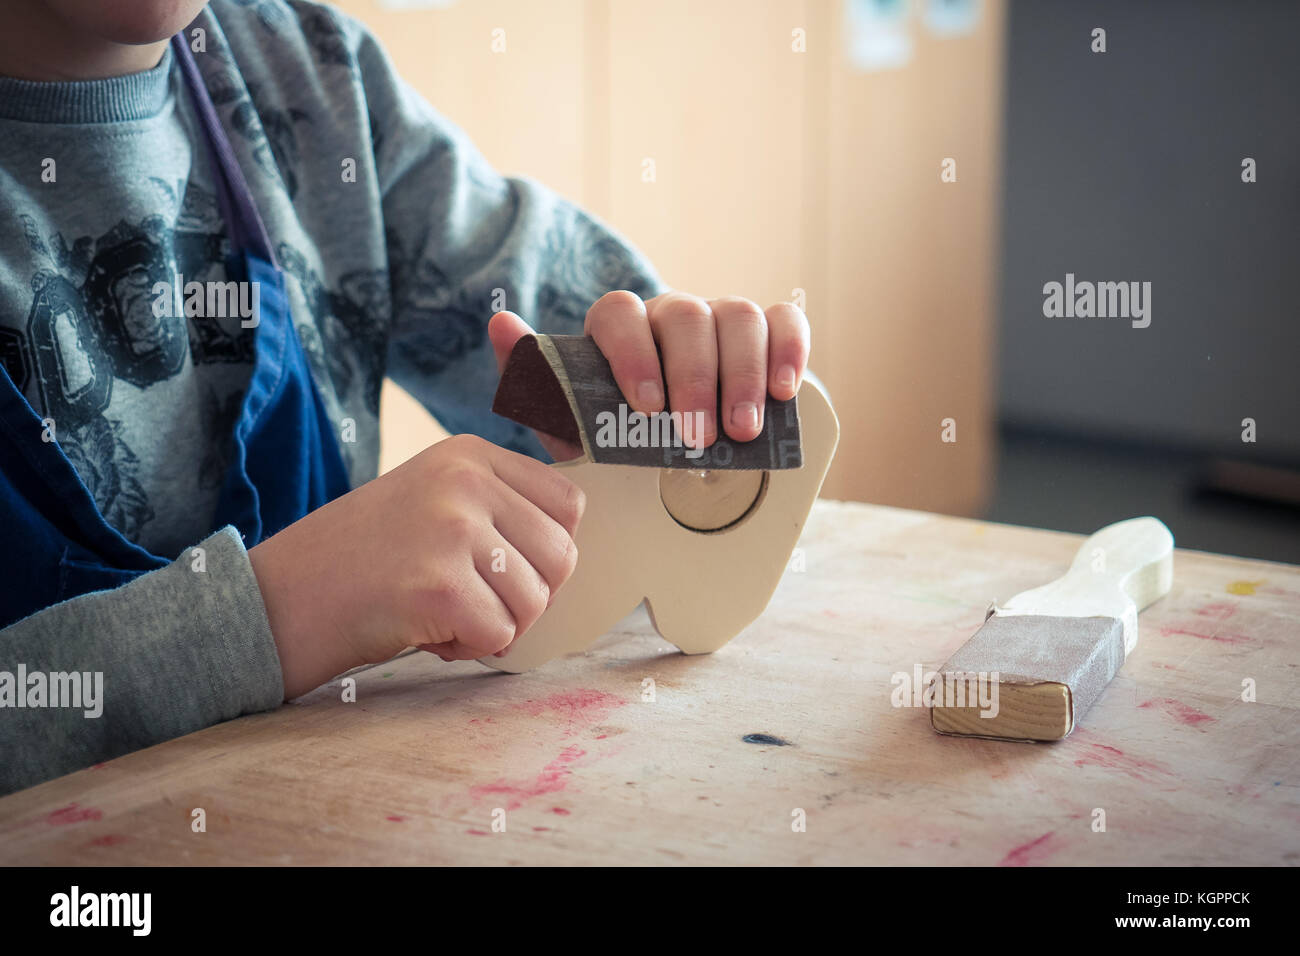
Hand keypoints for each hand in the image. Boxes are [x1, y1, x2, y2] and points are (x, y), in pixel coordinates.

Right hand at [248, 434, 584, 697]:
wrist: (278, 599)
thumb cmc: (363, 562)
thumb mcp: (433, 501)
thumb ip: (498, 509)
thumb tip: (570, 547)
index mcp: (469, 454)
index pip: (569, 504)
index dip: (545, 551)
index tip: (500, 568)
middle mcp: (465, 481)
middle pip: (562, 556)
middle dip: (526, 596)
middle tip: (469, 601)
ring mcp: (452, 528)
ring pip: (536, 599)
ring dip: (495, 624)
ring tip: (439, 613)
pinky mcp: (438, 584)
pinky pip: (500, 633)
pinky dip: (468, 648)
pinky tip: (424, 631)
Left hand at [487, 291, 809, 459]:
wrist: (667, 465)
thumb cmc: (620, 442)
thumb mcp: (573, 429)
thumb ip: (536, 384)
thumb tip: (500, 322)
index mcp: (619, 329)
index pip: (619, 312)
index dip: (633, 355)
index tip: (646, 410)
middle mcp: (670, 316)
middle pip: (686, 315)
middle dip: (693, 379)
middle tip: (696, 438)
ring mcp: (721, 321)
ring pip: (738, 315)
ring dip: (741, 374)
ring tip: (742, 432)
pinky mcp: (768, 335)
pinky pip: (784, 321)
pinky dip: (788, 349)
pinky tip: (783, 390)